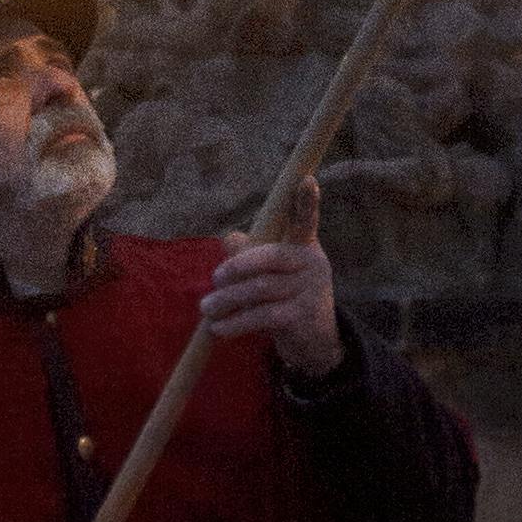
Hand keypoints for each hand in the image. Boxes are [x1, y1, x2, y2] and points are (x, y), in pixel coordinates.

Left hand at [198, 192, 341, 381]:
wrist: (315, 342)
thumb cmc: (288, 296)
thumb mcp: (273, 273)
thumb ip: (251, 253)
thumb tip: (229, 238)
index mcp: (305, 246)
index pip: (306, 221)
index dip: (307, 201)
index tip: (307, 179)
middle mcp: (312, 264)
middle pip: (270, 257)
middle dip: (237, 267)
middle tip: (215, 278)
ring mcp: (310, 291)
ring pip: (260, 289)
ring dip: (227, 299)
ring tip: (206, 308)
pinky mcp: (301, 318)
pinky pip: (262, 316)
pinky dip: (235, 322)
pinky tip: (218, 328)